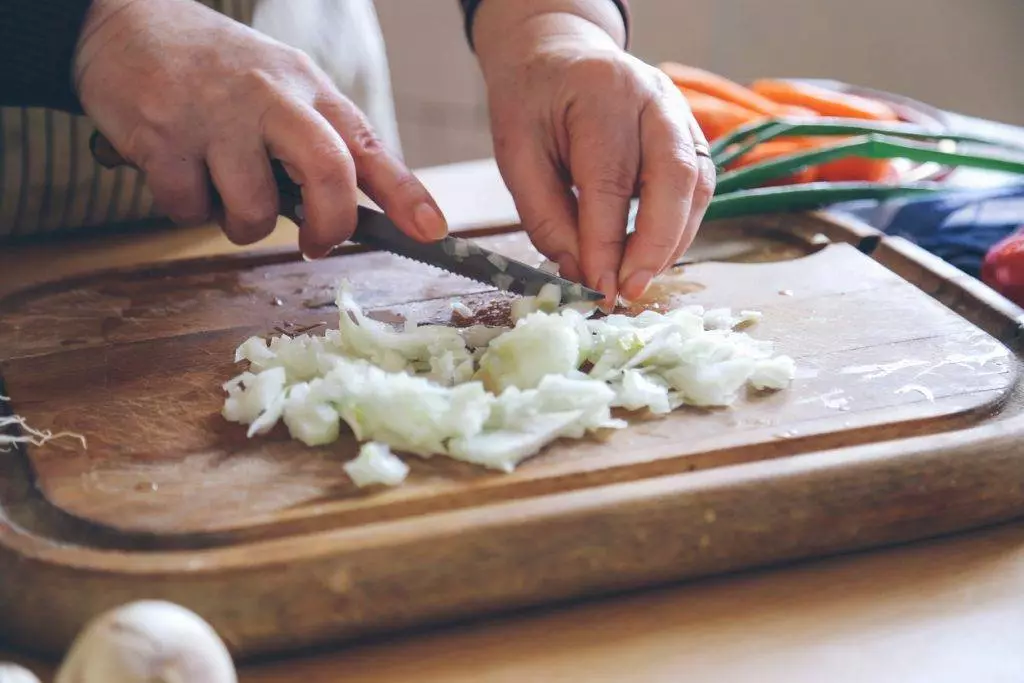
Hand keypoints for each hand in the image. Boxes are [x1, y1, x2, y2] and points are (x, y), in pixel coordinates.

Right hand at [72, 0, 446, 257]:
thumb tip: (356, 210)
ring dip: (240, 224)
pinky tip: (177, 168)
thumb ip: (319, 139)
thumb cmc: (217, 70)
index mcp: (308, 88)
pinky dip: (186, 207)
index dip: (406, 193)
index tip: (432, 230)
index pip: (367, 144)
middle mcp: (270, 96)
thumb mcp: (283, 86)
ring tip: (222, 188)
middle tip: (316, 244)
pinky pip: (189, 210)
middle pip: (328, 172)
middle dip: (329, 225)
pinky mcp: (163, 137)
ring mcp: (216, 116)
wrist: (125, 22)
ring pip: (252, 211)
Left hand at [473, 2, 715, 304]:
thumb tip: (583, 274)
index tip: (599, 288)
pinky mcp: (690, 133)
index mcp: (601, 92)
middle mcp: (653, 97)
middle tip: (630, 291)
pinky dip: (679, 227)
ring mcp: (680, 112)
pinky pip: (698, 186)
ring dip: (672, 242)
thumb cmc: (532, 103)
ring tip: (637, 279)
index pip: (611, 179)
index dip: (607, 242)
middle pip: (674, 177)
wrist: (556, 57)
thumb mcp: (516, 153)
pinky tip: (650, 254)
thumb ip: (546, 215)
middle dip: (655, 245)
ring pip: (697, 185)